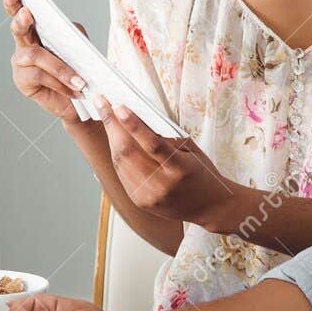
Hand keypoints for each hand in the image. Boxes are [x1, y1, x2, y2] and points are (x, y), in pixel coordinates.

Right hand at [3, 0, 87, 122]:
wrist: (80, 100)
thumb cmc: (78, 69)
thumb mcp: (79, 47)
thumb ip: (72, 35)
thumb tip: (68, 32)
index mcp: (36, 30)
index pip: (22, 10)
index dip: (15, 0)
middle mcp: (24, 43)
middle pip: (17, 27)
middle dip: (21, 18)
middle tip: (26, 13)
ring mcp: (20, 62)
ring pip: (34, 55)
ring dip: (60, 67)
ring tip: (79, 81)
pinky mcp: (22, 81)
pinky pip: (39, 76)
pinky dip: (60, 82)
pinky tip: (74, 89)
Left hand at [101, 102, 243, 231]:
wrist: (210, 207)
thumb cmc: (202, 172)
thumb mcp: (191, 150)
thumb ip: (167, 136)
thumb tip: (138, 115)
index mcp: (180, 169)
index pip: (153, 144)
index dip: (133, 124)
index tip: (118, 106)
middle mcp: (162, 185)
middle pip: (129, 153)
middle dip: (112, 125)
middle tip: (102, 103)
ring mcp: (149, 196)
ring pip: (120, 162)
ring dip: (111, 138)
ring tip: (106, 117)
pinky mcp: (140, 201)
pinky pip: (122, 173)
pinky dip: (117, 154)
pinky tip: (115, 140)